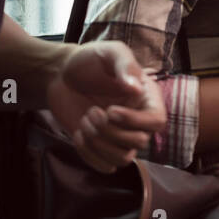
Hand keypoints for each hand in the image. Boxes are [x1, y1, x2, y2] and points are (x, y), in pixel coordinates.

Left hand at [47, 41, 166, 172]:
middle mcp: (137, 120)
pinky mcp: (102, 148)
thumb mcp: (110, 52)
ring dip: (99, 143)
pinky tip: (78, 133)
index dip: (134, 121)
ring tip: (85, 120)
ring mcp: (119, 136)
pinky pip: (105, 166)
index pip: (157, 121)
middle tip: (93, 111)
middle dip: (111, 131)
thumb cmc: (90, 60)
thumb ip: (125, 65)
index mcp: (146, 97)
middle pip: (139, 142)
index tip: (111, 110)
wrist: (61, 75)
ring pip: (123, 158)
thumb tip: (136, 89)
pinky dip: (89, 154)